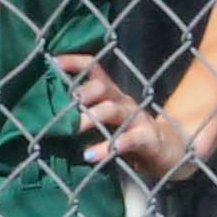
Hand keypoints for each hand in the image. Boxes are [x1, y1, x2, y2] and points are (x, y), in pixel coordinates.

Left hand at [62, 51, 205, 177]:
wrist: (172, 151)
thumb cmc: (128, 135)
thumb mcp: (105, 122)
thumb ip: (81, 116)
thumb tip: (45, 114)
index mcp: (112, 95)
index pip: (95, 70)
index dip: (76, 63)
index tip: (53, 61)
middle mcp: (123, 102)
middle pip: (102, 88)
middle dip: (81, 93)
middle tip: (60, 105)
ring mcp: (137, 119)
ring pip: (113, 110)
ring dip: (91, 117)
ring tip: (73, 128)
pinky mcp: (148, 139)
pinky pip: (128, 140)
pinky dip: (108, 147)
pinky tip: (90, 155)